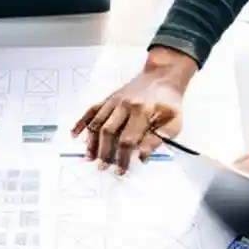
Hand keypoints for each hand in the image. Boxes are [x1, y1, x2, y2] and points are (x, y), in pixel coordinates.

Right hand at [71, 48, 195, 173]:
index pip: (128, 140)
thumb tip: (142, 157)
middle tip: (102, 167)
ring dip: (91, 142)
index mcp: (143, 112)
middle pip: (109, 132)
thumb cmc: (170, 103)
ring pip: (97, 123)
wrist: (163, 77)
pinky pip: (91, 110)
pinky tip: (75, 134)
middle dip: (104, 152)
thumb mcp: (174, 123)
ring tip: (89, 157)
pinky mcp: (109, 98)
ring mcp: (114, 100)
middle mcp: (126, 105)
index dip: (123, 158)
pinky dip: (81, 122)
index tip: (120, 171)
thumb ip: (158, 140)